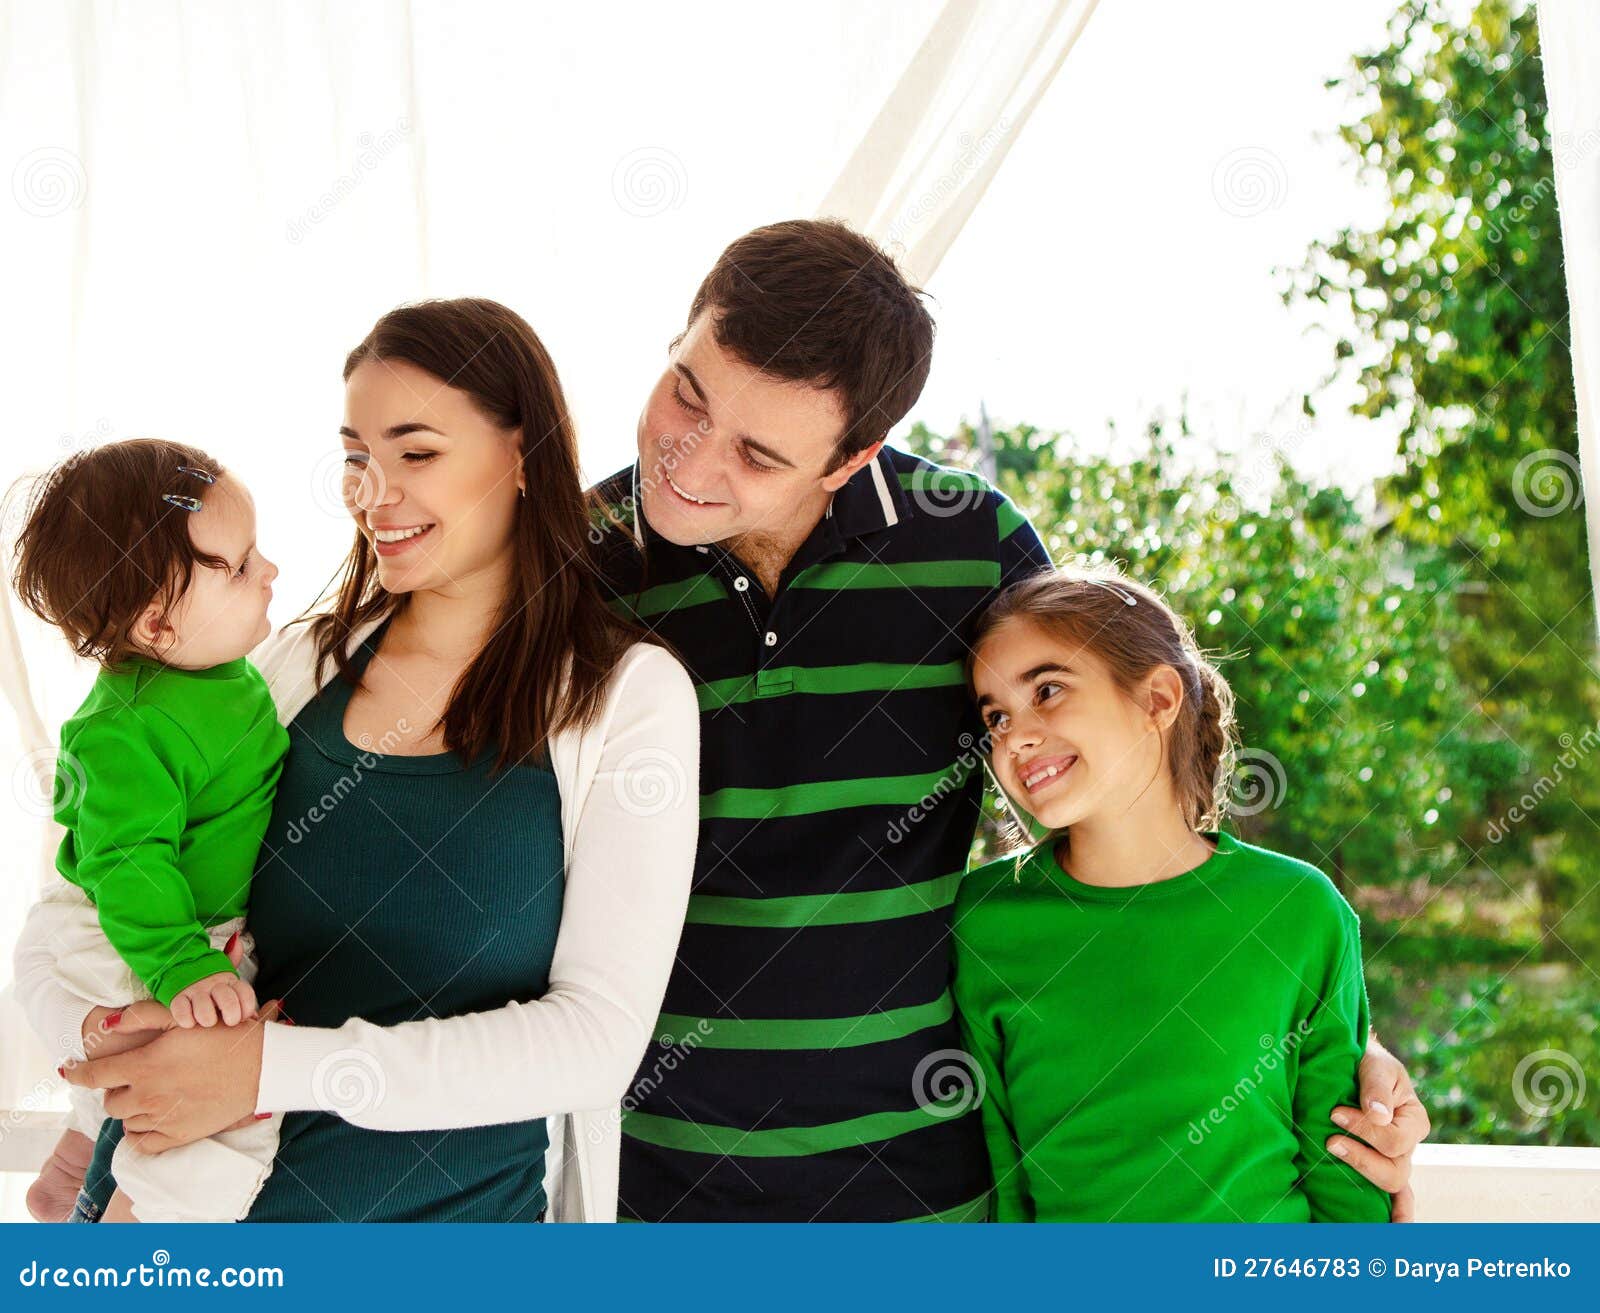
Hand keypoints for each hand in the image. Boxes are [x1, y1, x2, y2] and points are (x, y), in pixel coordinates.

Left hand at [62, 999, 280, 1153]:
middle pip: (110, 1102)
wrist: (263, 1067)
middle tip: (134, 1079)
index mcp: (145, 1065)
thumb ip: (144, 1017)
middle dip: (116, 1090)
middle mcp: (148, 1095)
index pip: (94, 1075)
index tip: (72, 1072)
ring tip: (150, 1097)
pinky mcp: (179, 1136)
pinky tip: (152, 1120)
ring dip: (132, 1110)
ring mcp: (163, 1119)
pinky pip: (144, 1144)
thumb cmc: (226, 1036)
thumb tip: (107, 1023)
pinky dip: (141, 1133)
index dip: (78, 1074)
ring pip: (126, 1122)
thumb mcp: (185, 1018)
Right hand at [170, 971, 257, 1027]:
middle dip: (231, 1012)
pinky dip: (186, 1018)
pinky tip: (190, 1023)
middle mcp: (213, 984)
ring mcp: (195, 990)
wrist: (181, 969)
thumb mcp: (231, 985)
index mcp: (230, 981)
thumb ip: (245, 993)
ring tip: (208, 1022)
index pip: (245, 992)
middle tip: (230, 1021)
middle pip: (227, 997)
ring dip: (207, 1017)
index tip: (245, 1016)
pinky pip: (180, 1008)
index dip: (248, 1006)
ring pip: (203, 1005)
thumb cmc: (211, 985)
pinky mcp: (177, 997)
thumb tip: (268, 997)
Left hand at [1327, 1036, 1431, 1221]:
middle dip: (1361, 1156)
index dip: (1364, 1130)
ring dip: (1363, 1173)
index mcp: (1414, 1121)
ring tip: (1334, 1155)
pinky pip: (1396, 1197)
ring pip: (1390, 1183)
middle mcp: (1408, 1145)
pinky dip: (1397, 1214)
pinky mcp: (1376, 1163)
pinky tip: (1391, 1228)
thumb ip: (1376, 1088)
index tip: (1334, 1113)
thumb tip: (1377, 1115)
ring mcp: (1394, 1159)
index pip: (1393, 1139)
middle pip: (1394, 1169)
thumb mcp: (1376, 1065)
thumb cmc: (1367, 1061)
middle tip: (1330, 1139)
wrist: (1354, 1061)